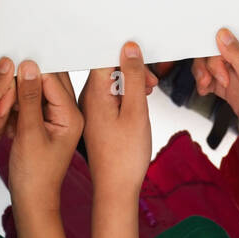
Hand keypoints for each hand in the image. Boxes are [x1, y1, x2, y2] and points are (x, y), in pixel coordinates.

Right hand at [6, 63, 83, 212]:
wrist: (32, 201)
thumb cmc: (34, 175)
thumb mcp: (29, 133)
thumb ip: (29, 97)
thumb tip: (28, 67)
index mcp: (71, 115)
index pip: (53, 78)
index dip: (30, 72)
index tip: (9, 71)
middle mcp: (69, 113)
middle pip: (48, 80)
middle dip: (25, 81)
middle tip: (5, 90)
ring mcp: (58, 118)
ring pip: (38, 91)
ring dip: (19, 95)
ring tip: (5, 109)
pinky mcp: (46, 123)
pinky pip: (32, 103)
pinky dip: (18, 106)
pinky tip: (8, 116)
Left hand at [80, 44, 152, 198]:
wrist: (115, 189)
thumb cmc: (125, 156)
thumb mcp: (136, 112)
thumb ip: (133, 77)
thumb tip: (129, 48)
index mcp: (93, 94)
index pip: (103, 57)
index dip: (125, 54)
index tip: (143, 63)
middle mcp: (87, 98)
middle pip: (106, 67)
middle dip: (130, 68)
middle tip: (150, 84)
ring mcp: (91, 108)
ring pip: (110, 81)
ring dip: (130, 82)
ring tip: (147, 93)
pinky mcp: (96, 117)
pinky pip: (109, 95)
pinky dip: (125, 95)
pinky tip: (138, 104)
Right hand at [207, 28, 238, 173]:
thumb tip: (224, 35)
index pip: (229, 45)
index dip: (216, 54)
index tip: (216, 72)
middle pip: (220, 56)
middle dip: (207, 65)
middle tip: (207, 81)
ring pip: (216, 70)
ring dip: (205, 74)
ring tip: (204, 87)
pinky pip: (218, 85)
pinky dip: (208, 85)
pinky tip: (205, 91)